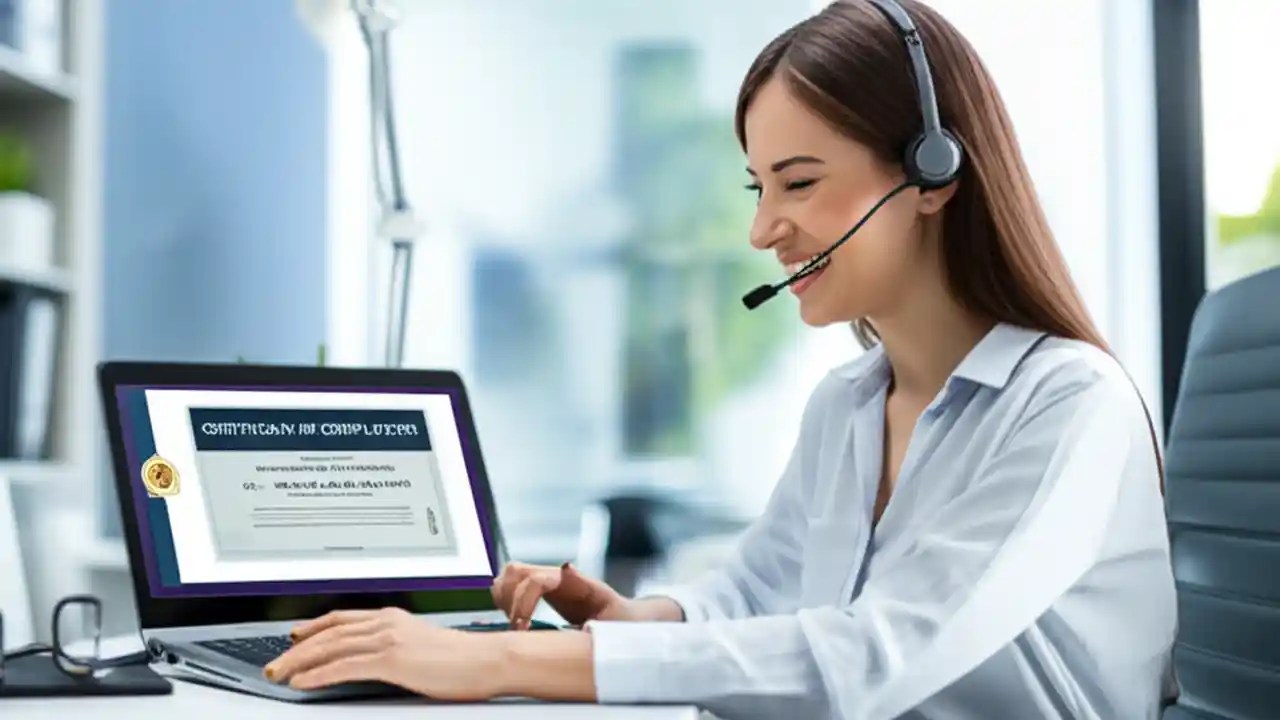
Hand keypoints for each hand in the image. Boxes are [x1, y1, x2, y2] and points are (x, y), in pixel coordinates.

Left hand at [263, 607, 505, 699]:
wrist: (488, 659)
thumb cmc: (463, 659)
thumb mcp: (422, 646)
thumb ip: (396, 648)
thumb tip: (374, 662)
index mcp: (393, 618)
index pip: (342, 619)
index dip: (313, 627)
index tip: (293, 636)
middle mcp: (387, 623)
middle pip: (329, 632)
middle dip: (296, 649)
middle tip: (274, 664)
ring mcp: (389, 639)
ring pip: (331, 647)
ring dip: (299, 662)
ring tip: (279, 674)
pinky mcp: (393, 659)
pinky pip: (345, 665)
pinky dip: (319, 674)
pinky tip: (303, 682)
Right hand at [491, 561, 631, 628]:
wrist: (628, 621)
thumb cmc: (622, 621)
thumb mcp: (614, 615)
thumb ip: (594, 604)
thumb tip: (570, 581)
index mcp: (574, 582)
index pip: (535, 579)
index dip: (523, 602)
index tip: (523, 629)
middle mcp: (557, 577)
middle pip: (516, 571)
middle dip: (508, 599)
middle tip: (518, 628)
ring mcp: (547, 583)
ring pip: (509, 576)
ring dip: (504, 599)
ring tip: (516, 625)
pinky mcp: (541, 593)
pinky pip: (510, 588)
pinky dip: (504, 603)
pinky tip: (517, 623)